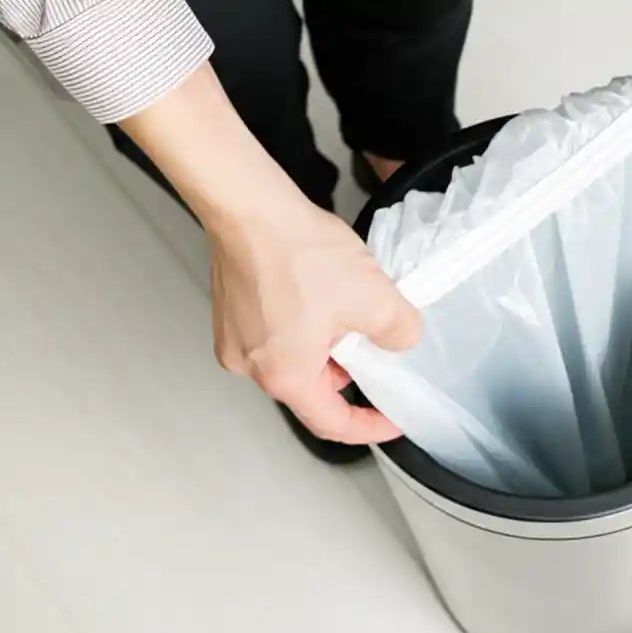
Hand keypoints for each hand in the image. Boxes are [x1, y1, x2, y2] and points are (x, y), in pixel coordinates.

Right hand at [210, 203, 419, 443]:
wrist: (250, 206)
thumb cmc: (298, 253)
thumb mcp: (375, 300)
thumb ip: (400, 332)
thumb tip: (401, 341)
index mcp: (285, 376)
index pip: (334, 424)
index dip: (370, 426)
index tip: (390, 420)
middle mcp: (251, 366)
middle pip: (313, 389)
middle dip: (350, 373)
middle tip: (375, 347)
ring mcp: (235, 339)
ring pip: (294, 359)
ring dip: (326, 346)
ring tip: (349, 312)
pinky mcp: (230, 313)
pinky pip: (275, 334)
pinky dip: (303, 327)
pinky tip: (319, 295)